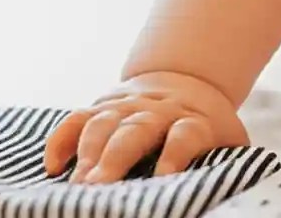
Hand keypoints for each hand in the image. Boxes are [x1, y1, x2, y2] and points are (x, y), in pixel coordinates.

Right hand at [44, 71, 248, 183]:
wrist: (187, 81)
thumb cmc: (207, 129)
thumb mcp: (227, 143)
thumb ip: (224, 165)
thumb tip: (225, 199)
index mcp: (194, 122)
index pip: (185, 135)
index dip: (174, 153)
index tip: (163, 176)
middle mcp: (157, 112)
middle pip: (135, 129)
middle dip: (116, 157)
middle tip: (100, 186)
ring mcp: (126, 107)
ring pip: (102, 123)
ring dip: (88, 152)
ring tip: (79, 184)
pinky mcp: (101, 106)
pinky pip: (75, 119)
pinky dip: (61, 140)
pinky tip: (53, 166)